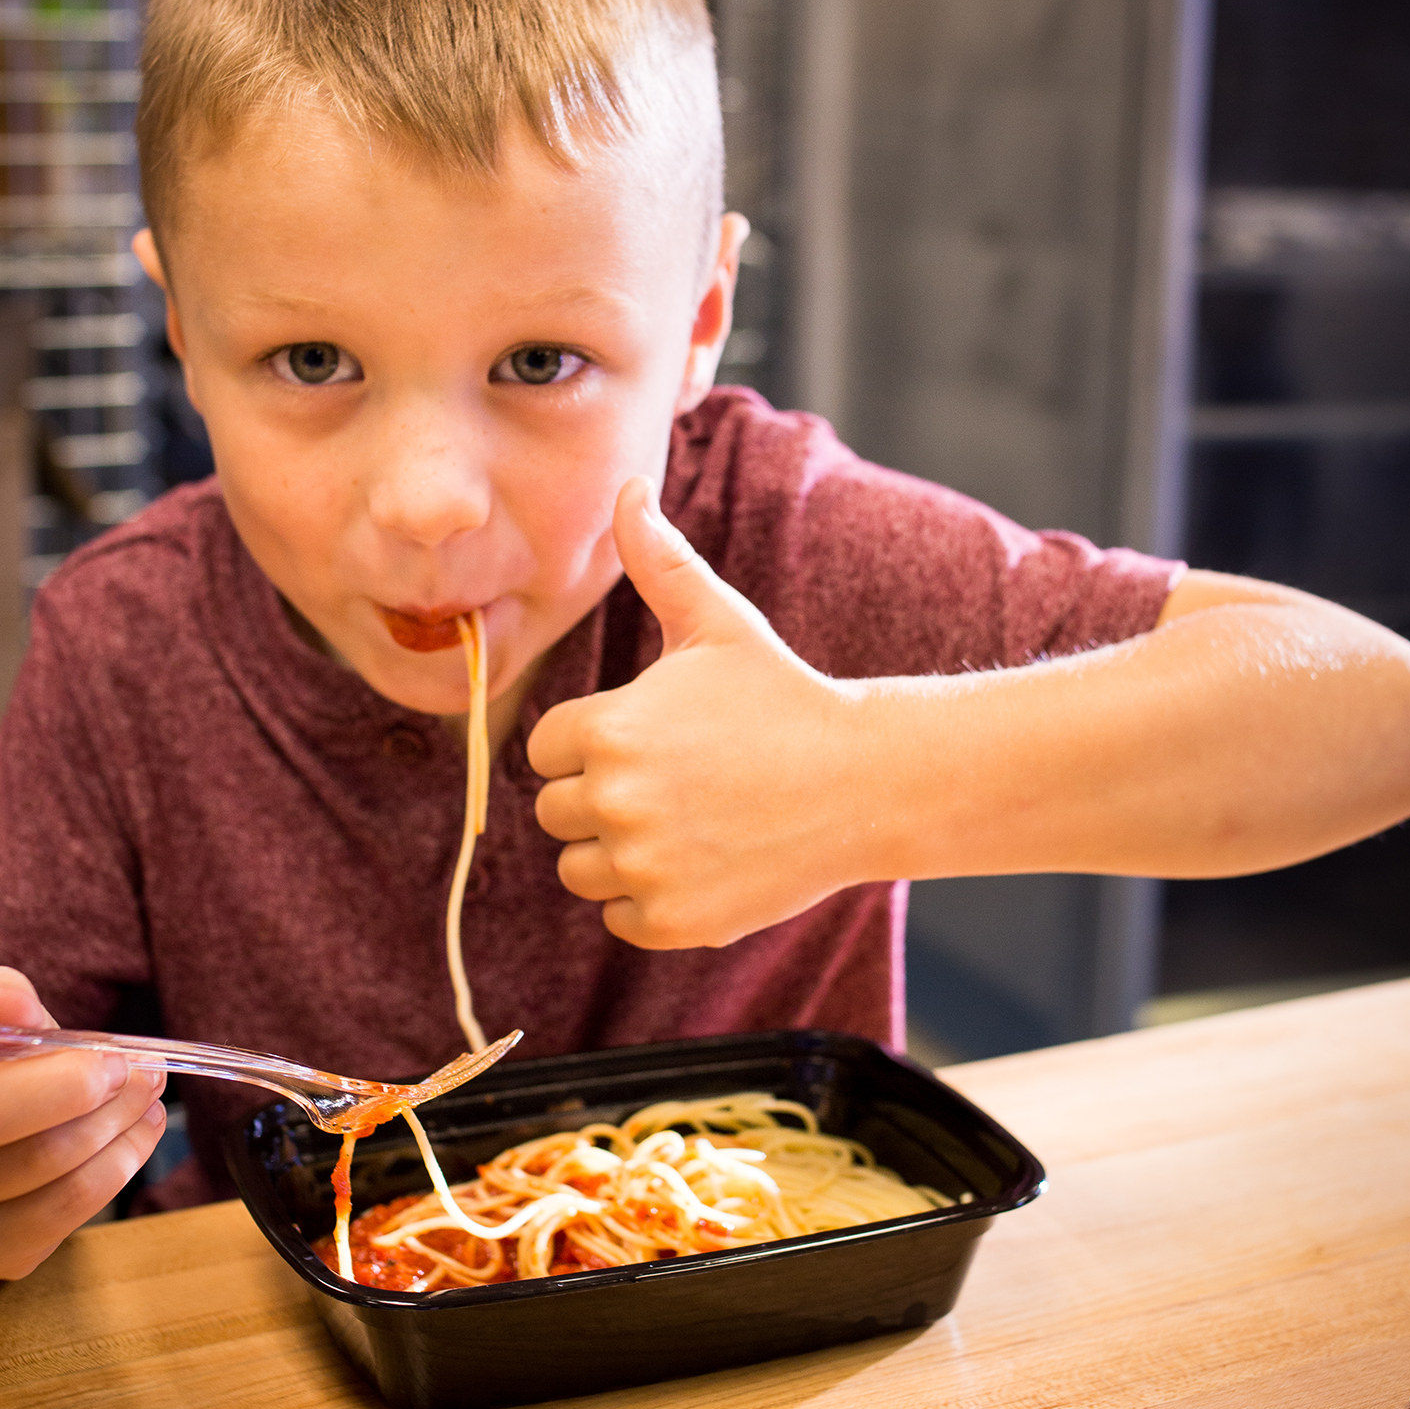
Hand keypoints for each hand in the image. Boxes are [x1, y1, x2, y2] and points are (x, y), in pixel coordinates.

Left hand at [527, 478, 867, 947]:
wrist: (864, 781)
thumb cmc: (781, 695)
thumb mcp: (717, 622)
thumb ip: (658, 559)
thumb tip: (626, 487)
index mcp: (607, 730)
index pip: (545, 750)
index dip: (592, 741)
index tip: (650, 736)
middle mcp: (615, 803)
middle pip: (554, 813)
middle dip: (600, 797)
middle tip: (673, 780)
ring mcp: (643, 868)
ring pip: (580, 869)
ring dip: (616, 851)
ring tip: (685, 819)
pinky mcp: (673, 920)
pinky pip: (619, 917)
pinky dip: (650, 899)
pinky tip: (702, 859)